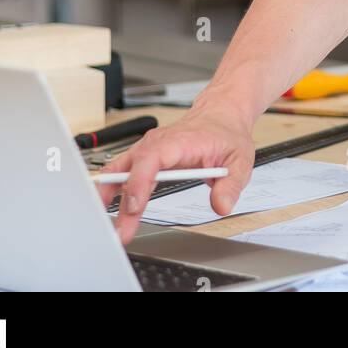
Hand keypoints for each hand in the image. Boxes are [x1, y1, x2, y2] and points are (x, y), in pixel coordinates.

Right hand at [95, 103, 254, 244]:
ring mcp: (147, 149)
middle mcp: (157, 143)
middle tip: (119, 230)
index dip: (140, 181)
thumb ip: (231, 184)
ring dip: (110, 198)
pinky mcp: (144, 158)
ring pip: (120, 172)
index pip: (152, 158)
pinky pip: (122, 174)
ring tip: (110, 228)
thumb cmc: (226, 134)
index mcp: (179, 141)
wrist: (220, 116)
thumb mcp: (239, 159)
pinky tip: (107, 212)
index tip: (135, 205)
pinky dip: (112, 192)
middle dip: (120, 200)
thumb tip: (221, 206)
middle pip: (130, 169)